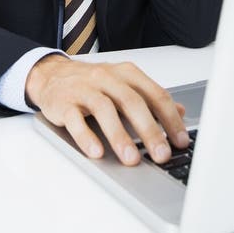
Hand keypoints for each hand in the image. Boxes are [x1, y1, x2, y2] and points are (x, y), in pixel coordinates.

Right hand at [26, 54, 189, 164]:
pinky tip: (97, 152)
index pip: (154, 94)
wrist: (52, 74)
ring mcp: (84, 89)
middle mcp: (106, 78)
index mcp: (126, 73)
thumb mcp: (125, 85)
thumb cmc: (93, 82)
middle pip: (132, 102)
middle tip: (161, 154)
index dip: (170, 118)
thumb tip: (181, 112)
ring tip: (132, 159)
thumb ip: (151, 98)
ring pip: (104, 110)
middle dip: (149, 130)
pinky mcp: (64, 103)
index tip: (181, 141)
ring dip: (119, 136)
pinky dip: (86, 137)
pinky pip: (75, 120)